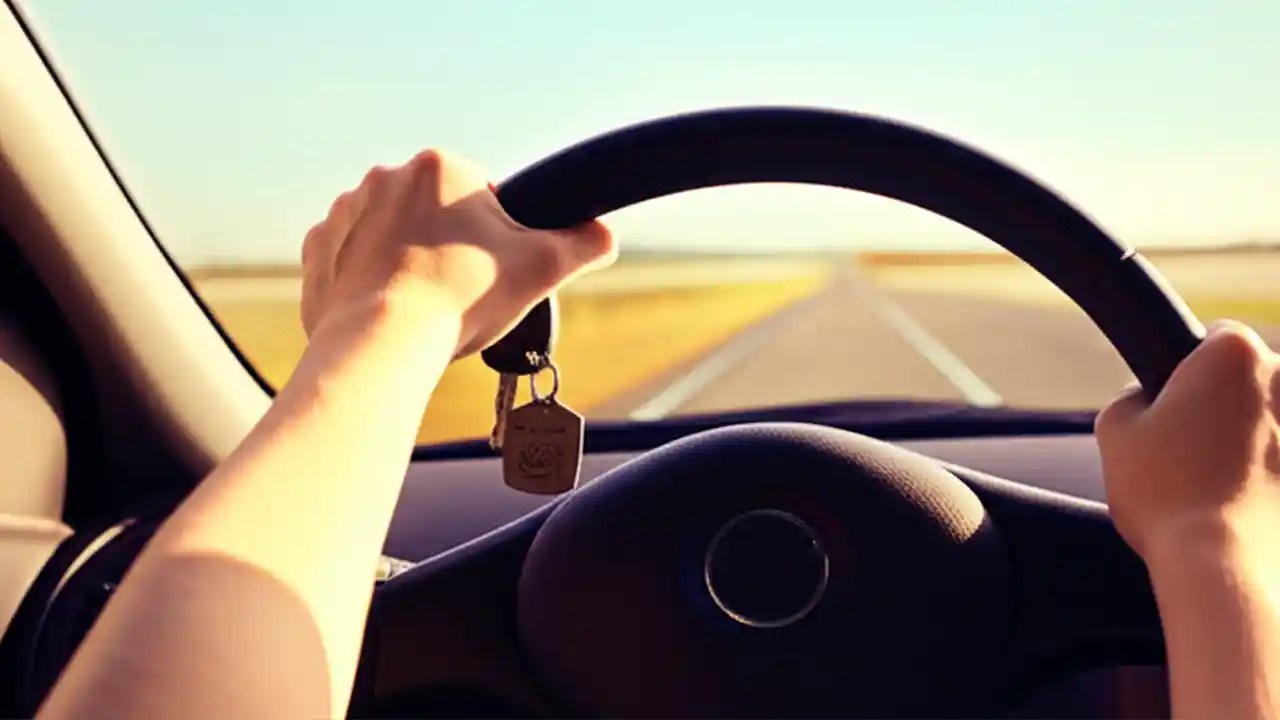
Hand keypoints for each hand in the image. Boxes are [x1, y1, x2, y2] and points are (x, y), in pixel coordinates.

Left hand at [300, 149, 614, 356]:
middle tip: (461, 294)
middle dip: (448, 248)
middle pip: (434, 215)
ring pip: (390, 237)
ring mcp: (344, 214)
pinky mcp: (318, 253)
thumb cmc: (462, 297)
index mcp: (439, 167)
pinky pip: (349, 261)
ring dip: (406, 262)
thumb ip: (581, 244)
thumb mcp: (540, 267)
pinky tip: (388, 311)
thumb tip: (605, 236)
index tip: (490, 272)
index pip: (480, 197)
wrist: (383, 342)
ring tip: (422, 307)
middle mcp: (384, 177)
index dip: (494, 239)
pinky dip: (367, 283)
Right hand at [1095, 321, 1279, 563]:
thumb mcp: (1115, 428)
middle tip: (1194, 450)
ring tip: (1224, 487)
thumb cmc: (1166, 493)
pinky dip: (1274, 480)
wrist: (1225, 567)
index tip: (1177, 405)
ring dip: (1260, 443)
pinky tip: (1253, 507)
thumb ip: (1133, 395)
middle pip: (1257, 380)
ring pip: (1278, 424)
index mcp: (1235, 354)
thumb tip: (1150, 399)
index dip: (1191, 371)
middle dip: (1232, 407)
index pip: (1216, 338)